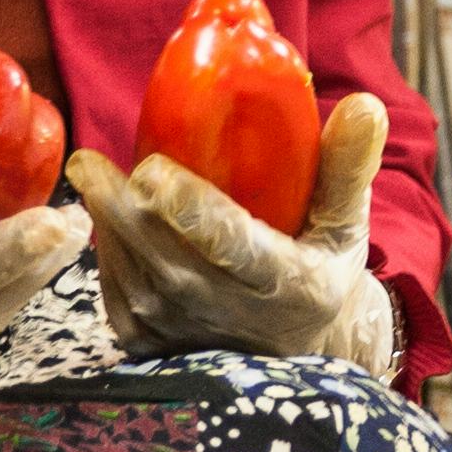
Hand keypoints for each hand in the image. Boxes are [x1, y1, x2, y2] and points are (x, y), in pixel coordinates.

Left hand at [67, 89, 402, 373]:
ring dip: (107, 224)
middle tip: (87, 164)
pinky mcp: (152, 346)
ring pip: (133, 274)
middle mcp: (234, 318)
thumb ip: (347, 165)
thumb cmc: (318, 266)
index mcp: (288, 284)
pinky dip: (107, 250)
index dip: (189, 208)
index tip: (152, 169)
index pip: (231, 245)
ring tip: (91, 175)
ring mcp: (189, 337)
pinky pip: (117, 290)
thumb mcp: (345, 222)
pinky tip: (103, 213)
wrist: (295, 347)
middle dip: (123, 211)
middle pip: (165, 260)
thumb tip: (363, 104)